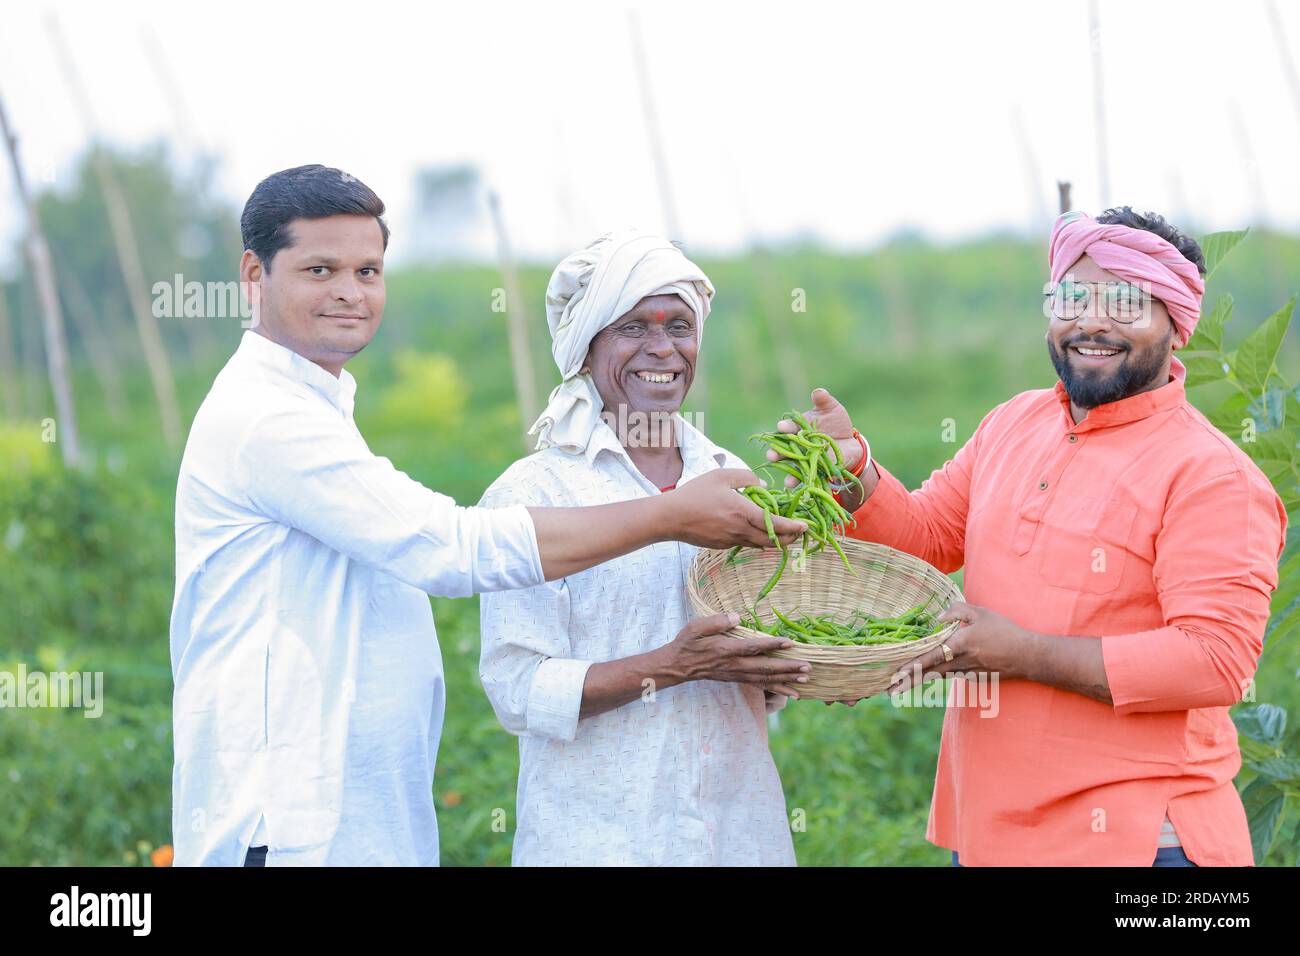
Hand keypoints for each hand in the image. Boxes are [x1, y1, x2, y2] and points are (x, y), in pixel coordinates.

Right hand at [661, 612, 811, 697]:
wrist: (679, 666)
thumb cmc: (687, 642)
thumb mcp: (695, 627)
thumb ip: (715, 621)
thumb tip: (737, 616)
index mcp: (725, 650)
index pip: (752, 648)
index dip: (771, 645)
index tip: (790, 643)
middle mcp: (734, 665)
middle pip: (765, 667)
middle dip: (787, 668)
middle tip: (807, 666)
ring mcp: (737, 674)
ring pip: (765, 679)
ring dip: (786, 680)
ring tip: (805, 679)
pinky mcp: (738, 679)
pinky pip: (760, 686)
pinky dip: (778, 690)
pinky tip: (792, 693)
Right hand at [665, 468, 806, 547]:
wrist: (670, 518)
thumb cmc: (695, 493)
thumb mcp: (721, 476)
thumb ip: (746, 477)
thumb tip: (762, 486)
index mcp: (743, 512)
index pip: (776, 524)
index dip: (794, 527)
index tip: (805, 526)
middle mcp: (740, 530)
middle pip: (773, 541)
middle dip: (789, 538)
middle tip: (799, 532)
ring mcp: (731, 540)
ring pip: (760, 545)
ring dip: (774, 541)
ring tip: (782, 533)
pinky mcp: (722, 545)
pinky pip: (746, 544)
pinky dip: (757, 540)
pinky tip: (757, 532)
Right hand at [771, 388, 861, 487]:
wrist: (849, 442)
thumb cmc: (836, 422)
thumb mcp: (832, 409)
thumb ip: (824, 401)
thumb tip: (819, 392)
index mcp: (799, 427)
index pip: (789, 427)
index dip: (785, 428)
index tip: (782, 427)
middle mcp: (796, 443)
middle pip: (783, 447)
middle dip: (776, 451)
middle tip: (771, 454)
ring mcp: (802, 458)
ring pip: (788, 463)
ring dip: (782, 467)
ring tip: (778, 473)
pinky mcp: (810, 470)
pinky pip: (801, 476)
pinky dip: (794, 481)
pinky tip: (789, 484)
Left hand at [886, 602, 1037, 694]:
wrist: (1027, 656)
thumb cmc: (1004, 631)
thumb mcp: (980, 613)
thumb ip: (957, 611)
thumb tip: (936, 618)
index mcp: (961, 643)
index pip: (932, 655)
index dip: (913, 665)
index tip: (897, 673)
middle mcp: (961, 661)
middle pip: (929, 673)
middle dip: (909, 682)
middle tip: (889, 690)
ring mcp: (967, 672)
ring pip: (937, 676)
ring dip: (918, 681)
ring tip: (899, 687)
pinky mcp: (972, 677)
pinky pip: (950, 675)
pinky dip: (935, 676)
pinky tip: (924, 676)